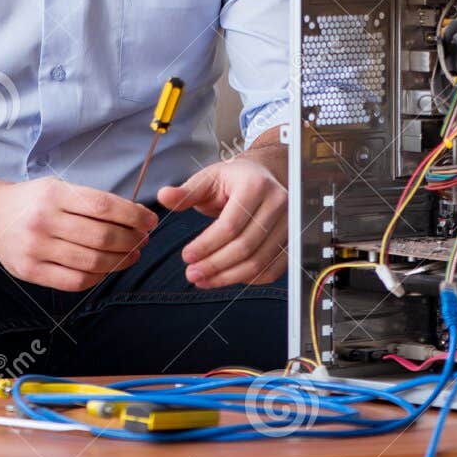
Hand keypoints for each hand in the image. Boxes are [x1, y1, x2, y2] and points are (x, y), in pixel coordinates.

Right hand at [0, 177, 156, 291]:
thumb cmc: (33, 202)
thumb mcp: (58, 188)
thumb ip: (91, 201)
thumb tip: (135, 215)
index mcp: (53, 195)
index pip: (103, 206)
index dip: (133, 215)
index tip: (150, 221)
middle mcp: (43, 221)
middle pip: (102, 236)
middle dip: (131, 240)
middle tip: (143, 239)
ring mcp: (35, 249)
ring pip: (92, 262)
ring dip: (120, 261)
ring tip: (132, 254)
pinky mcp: (30, 272)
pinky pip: (74, 281)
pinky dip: (98, 277)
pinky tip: (107, 269)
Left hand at [157, 157, 287, 288]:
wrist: (265, 176)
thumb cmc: (234, 179)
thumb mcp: (208, 179)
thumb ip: (186, 192)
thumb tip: (164, 196)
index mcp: (255, 185)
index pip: (230, 225)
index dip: (206, 245)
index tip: (186, 257)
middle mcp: (278, 204)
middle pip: (245, 247)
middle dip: (214, 265)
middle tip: (192, 274)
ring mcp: (290, 224)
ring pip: (258, 263)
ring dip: (228, 277)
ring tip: (204, 280)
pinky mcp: (292, 241)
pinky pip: (272, 270)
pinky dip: (249, 279)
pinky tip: (227, 278)